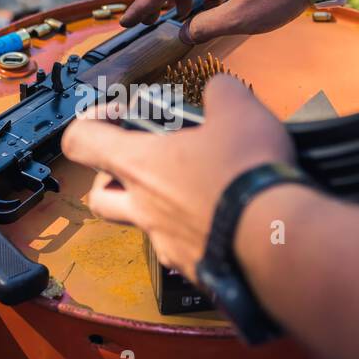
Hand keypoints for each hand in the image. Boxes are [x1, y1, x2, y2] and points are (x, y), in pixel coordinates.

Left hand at [61, 74, 293, 279]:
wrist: (278, 237)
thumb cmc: (246, 173)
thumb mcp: (239, 109)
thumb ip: (220, 92)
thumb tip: (219, 91)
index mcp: (140, 165)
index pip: (80, 141)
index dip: (90, 122)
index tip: (118, 116)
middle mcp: (144, 208)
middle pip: (100, 196)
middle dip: (111, 178)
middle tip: (141, 164)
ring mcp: (167, 242)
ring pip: (142, 225)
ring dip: (156, 206)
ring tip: (192, 189)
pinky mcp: (194, 267)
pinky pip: (182, 248)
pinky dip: (194, 232)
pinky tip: (222, 218)